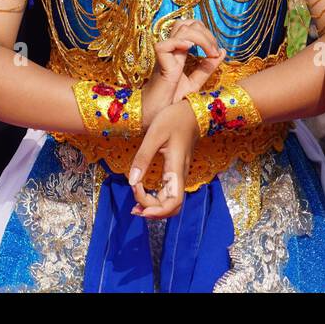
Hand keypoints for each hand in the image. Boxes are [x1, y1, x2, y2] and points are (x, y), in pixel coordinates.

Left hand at [127, 100, 197, 219]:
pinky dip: (156, 199)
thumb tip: (132, 181)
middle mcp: (181, 175)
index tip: (136, 200)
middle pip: (173, 207)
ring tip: (136, 205)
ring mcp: (180, 174)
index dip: (156, 210)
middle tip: (133, 209)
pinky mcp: (176, 171)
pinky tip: (143, 194)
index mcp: (176, 169)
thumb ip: (143, 158)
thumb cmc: (174, 119)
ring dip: (154, 208)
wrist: (192, 111)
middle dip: (153, 212)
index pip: (173, 202)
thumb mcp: (154, 135)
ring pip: (171, 202)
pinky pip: (169, 193)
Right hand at [144, 19, 225, 125]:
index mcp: (179, 52)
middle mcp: (171, 50)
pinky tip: (191, 49)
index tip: (216, 52)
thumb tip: (222, 51)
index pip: (192, 27)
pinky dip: (179, 42)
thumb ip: (207, 68)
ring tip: (209, 52)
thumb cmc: (172, 101)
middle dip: (205, 31)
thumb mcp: (195, 83)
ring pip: (180, 28)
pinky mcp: (158, 64)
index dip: (206, 33)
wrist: (158, 117)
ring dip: (200, 37)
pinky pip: (165, 44)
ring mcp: (165, 56)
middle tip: (213, 50)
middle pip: (186, 23)